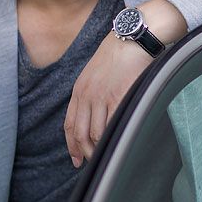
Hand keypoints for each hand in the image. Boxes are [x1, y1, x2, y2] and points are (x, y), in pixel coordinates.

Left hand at [64, 33, 151, 166]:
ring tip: (108, 155)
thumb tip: (93, 117)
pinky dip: (115, 138)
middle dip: (85, 153)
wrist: (131, 37)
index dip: (72, 146)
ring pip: (97, 133)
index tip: (76, 160)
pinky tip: (119, 144)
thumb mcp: (94, 74)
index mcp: (79, 90)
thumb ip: (90, 94)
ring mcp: (103, 96)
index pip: (70, 125)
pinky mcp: (121, 96)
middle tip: (94, 163)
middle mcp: (88, 95)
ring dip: (100, 149)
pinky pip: (114, 124)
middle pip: (81, 134)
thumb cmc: (117, 56)